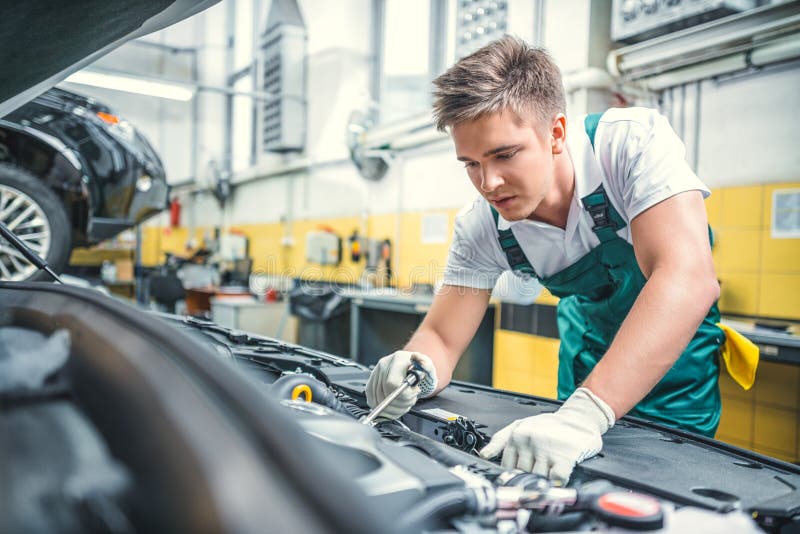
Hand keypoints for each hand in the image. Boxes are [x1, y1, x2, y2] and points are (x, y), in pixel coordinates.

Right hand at [365, 351, 437, 418]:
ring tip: (404, 404)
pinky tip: (394, 407)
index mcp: (397, 359)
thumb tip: (423, 365)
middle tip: (410, 401)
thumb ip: (427, 366)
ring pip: (377, 399)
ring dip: (392, 408)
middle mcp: (384, 364)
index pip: (392, 384)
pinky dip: (383, 409)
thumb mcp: (428, 366)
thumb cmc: (419, 369)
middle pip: (384, 394)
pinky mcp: (371, 382)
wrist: (412, 366)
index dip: (402, 395)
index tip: (413, 395)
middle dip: (399, 404)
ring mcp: (376, 373)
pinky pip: (372, 400)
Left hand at [479, 387, 615, 482]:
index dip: (512, 477)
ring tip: (548, 476)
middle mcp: (530, 441)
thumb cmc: (551, 425)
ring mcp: (547, 448)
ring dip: (543, 482)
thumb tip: (483, 455)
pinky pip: (555, 480)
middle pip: (521, 474)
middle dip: (528, 480)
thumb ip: (500, 440)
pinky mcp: (564, 457)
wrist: (580, 418)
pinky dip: (557, 483)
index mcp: (517, 435)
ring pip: (537, 479)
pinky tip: (558, 477)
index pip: (507, 466)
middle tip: (536, 478)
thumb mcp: (521, 425)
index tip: (516, 483)